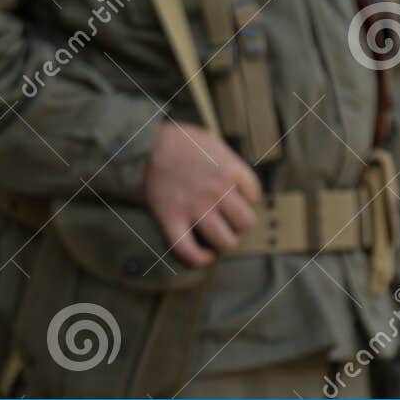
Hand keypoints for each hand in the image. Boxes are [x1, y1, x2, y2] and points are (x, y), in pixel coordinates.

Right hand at [143, 120, 260, 265]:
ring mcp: (194, 208)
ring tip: (218, 237)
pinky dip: (199, 258)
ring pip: (224, 241)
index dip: (247, 198)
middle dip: (239, 224)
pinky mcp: (171, 219)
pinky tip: (205, 255)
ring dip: (224, 242)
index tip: (237, 198)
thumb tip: (237, 181)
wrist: (145, 143)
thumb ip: (228, 162)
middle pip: (245, 222)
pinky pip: (188, 250)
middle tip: (229, 221)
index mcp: (228, 170)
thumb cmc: (179, 140)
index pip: (254, 195)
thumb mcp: (212, 142)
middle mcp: (215, 191)